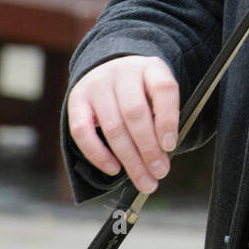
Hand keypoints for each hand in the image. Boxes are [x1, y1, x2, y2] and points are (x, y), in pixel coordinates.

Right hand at [66, 55, 179, 193]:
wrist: (111, 71)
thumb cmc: (142, 92)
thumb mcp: (158, 95)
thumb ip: (162, 118)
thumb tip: (163, 155)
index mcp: (151, 68)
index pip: (163, 89)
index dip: (168, 119)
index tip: (171, 146)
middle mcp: (123, 72)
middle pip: (136, 114)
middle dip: (149, 149)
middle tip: (159, 173)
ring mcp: (97, 85)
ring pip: (113, 127)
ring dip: (129, 159)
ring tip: (144, 180)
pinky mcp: (77, 99)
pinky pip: (82, 131)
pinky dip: (98, 154)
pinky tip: (114, 169)